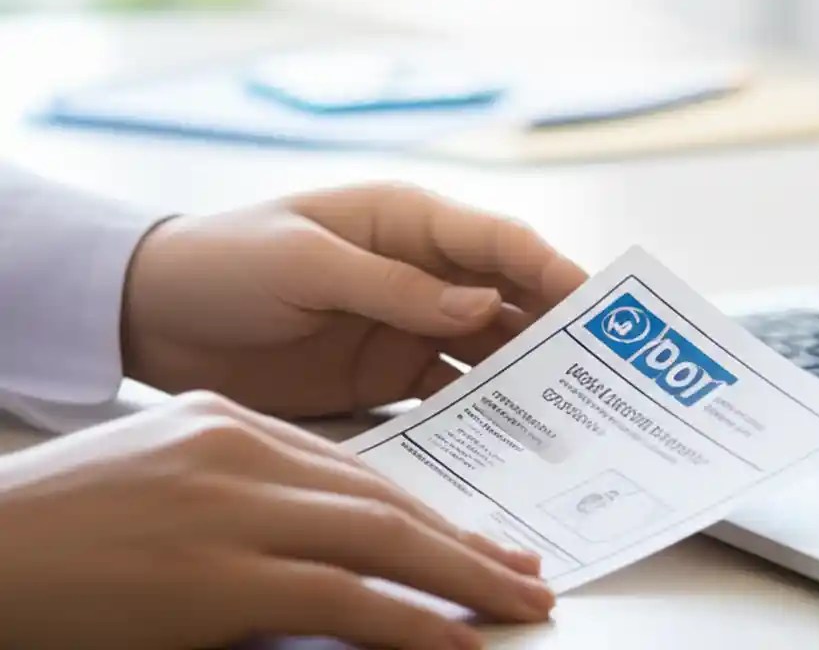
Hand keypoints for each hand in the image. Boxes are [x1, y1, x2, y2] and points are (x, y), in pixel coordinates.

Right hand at [0, 392, 553, 649]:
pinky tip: (457, 644)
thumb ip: (243, 494)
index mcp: (229, 423)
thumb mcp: (159, 479)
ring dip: (464, 579)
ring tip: (519, 605)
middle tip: (527, 575)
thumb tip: (323, 542)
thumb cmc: (58, 529)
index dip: (428, 512)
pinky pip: (345, 597)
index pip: (358, 470)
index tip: (478, 541)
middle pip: (385, 498)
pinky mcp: (218, 575)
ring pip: (383, 540)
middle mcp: (242, 451)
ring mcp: (233, 510)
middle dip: (466, 544)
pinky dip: (413, 623)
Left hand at [122, 183, 586, 417]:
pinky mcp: (386, 374)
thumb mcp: (306, 265)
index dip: (552, 269)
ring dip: (528, 374)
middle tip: (607, 370)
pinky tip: (512, 436)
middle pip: (508, 298)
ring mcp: (407, 324)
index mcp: (407, 221)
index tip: (598, 305)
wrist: (154, 316)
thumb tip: (485, 307)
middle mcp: (421, 271)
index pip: (498, 242)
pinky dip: (481, 411)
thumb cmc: (225, 263)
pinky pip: (449, 391)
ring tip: (574, 411)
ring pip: (489, 348)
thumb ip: (395, 288)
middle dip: (557, 329)